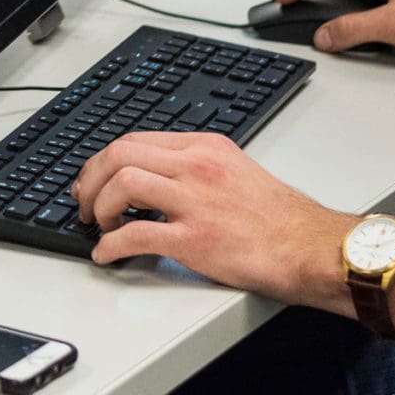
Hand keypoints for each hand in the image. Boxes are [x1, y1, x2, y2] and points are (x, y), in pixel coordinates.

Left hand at [72, 132, 350, 304]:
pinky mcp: (196, 239)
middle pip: (120, 155)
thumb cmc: (280, 218)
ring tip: (98, 225)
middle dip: (91, 178)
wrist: (311, 248)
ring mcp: (195, 201)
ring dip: (98, 206)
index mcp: (205, 147)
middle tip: (83, 202)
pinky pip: (136, 235)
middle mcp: (197, 167)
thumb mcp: (237, 171)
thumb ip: (198, 169)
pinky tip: (107, 255)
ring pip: (122, 184)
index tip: (92, 178)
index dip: (103, 160)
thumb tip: (157, 179)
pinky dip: (111, 246)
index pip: (136, 140)